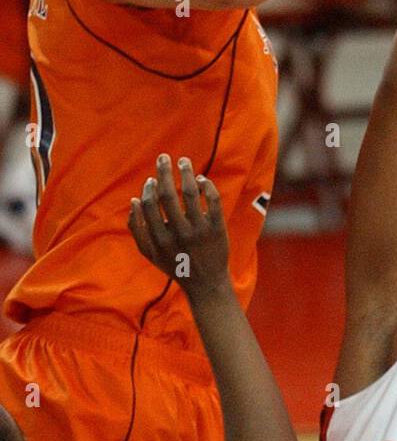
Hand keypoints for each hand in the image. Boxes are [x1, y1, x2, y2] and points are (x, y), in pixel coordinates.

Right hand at [129, 155, 229, 295]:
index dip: (150, 188)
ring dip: (186, 173)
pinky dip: (207, 186)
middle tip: (163, 157)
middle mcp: (179, 233)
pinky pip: (213, 200)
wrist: (206, 283)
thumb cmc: (175, 265)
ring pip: (192, 193)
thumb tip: (134, 200)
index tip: (152, 179)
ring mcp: (200, 230)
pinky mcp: (218, 228)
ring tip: (184, 161)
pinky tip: (200, 179)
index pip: (151, 204)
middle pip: (169, 195)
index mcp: (160, 239)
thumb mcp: (150, 253)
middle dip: (164, 172)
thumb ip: (137, 229)